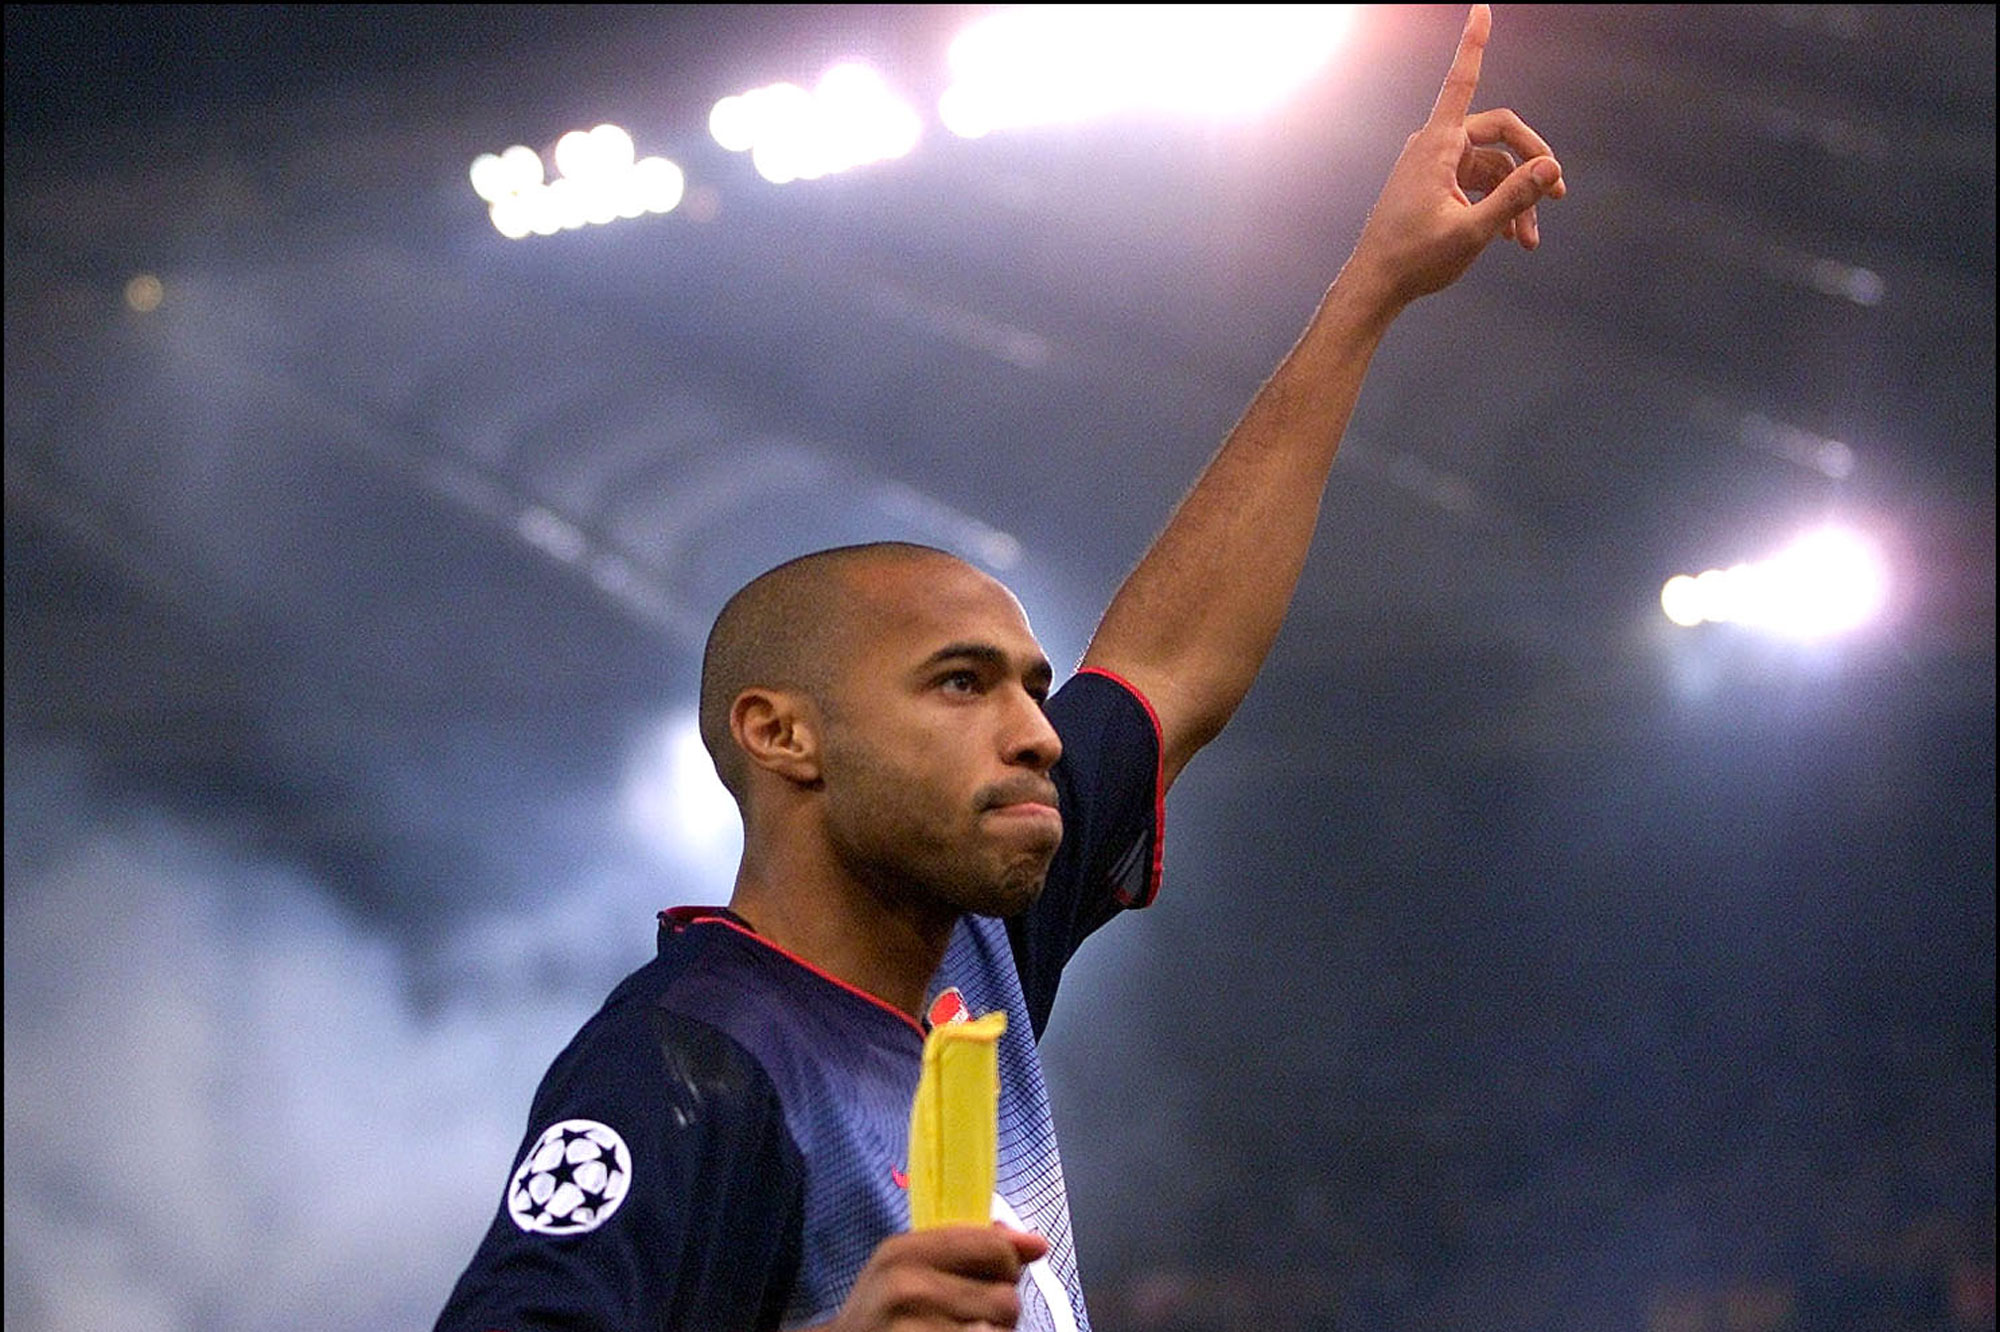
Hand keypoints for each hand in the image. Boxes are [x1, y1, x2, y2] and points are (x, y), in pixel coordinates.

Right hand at [822, 1225, 1049, 1329]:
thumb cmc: (885, 1310)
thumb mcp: (911, 1265)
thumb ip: (969, 1246)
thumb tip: (1034, 1244)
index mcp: (904, 1251)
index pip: (993, 1247)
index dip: (1007, 1263)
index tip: (996, 1275)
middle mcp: (907, 1289)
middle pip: (1005, 1298)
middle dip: (999, 1310)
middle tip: (970, 1315)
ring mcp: (914, 1330)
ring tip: (962, 1330)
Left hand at [1346, 4, 1565, 312]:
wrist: (1375, 286)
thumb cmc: (1413, 259)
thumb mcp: (1471, 231)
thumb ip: (1514, 198)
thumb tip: (1552, 169)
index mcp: (1437, 145)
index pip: (1461, 81)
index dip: (1474, 44)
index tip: (1481, 7)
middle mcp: (1434, 147)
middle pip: (1499, 135)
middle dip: (1531, 167)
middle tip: (1560, 196)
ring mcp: (1434, 166)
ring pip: (1491, 167)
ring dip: (1515, 198)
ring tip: (1528, 240)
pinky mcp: (1436, 185)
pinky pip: (1477, 183)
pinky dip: (1497, 204)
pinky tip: (1511, 237)